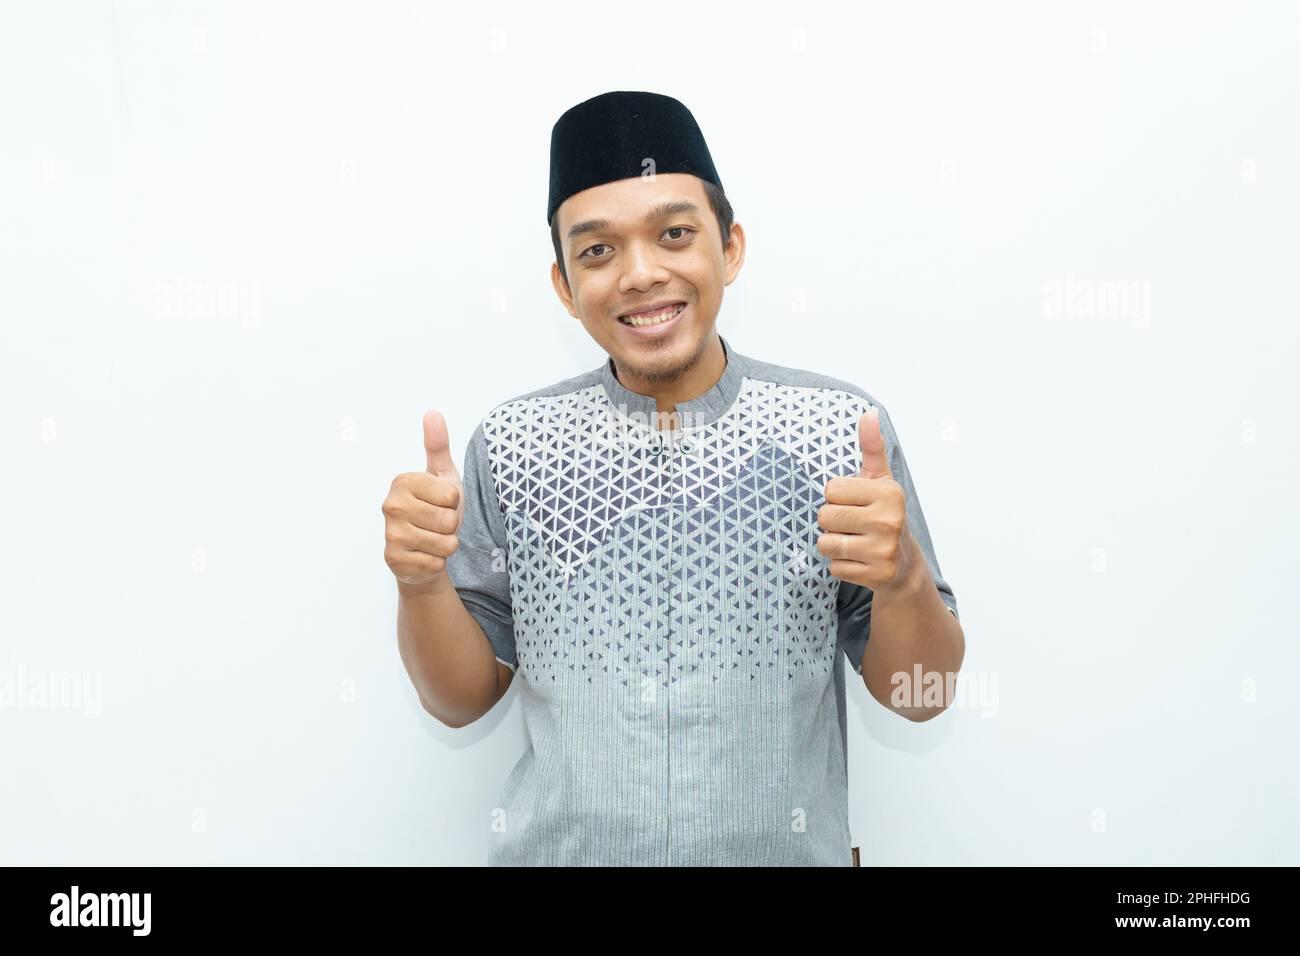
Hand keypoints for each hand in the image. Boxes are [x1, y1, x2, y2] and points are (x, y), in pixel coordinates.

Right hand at [382, 410, 464, 590]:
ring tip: (432, 539)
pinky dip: (437, 562)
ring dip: (446, 545)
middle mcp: (390, 506)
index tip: (440, 503)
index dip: (454, 503)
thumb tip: (432, 413)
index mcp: (402, 482)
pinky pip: (436, 563)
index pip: (452, 496)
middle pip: (449, 521)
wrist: (423, 550)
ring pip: (445, 544)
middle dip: (452, 526)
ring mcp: (390, 535)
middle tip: (437, 524)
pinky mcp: (394, 561)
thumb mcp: (443, 476)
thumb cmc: (435, 510)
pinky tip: (424, 555)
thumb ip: (438, 446)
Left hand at [815, 408, 916, 592]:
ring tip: (855, 543)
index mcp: (889, 493)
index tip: (855, 504)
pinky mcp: (876, 574)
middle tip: (853, 526)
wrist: (904, 565)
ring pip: (826, 543)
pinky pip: (834, 567)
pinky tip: (860, 561)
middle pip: (824, 517)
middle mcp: (889, 520)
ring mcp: (884, 549)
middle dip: (832, 522)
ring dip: (834, 545)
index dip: (837, 498)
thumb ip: (872, 448)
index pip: (831, 490)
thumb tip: (868, 413)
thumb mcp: (881, 480)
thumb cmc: (885, 515)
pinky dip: (841, 566)